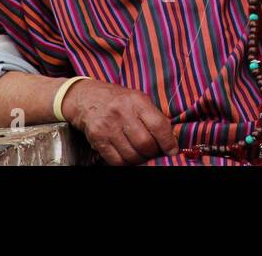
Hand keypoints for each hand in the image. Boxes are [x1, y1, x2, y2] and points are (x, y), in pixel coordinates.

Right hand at [61, 78, 178, 165]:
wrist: (88, 98)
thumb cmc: (119, 100)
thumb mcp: (139, 99)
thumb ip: (154, 116)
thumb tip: (171, 139)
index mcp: (137, 101)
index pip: (158, 125)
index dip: (168, 141)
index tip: (172, 150)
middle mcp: (122, 113)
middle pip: (145, 143)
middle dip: (153, 152)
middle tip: (155, 151)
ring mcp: (108, 126)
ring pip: (131, 155)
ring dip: (140, 159)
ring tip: (142, 154)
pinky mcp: (97, 139)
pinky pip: (115, 161)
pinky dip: (126, 163)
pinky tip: (128, 156)